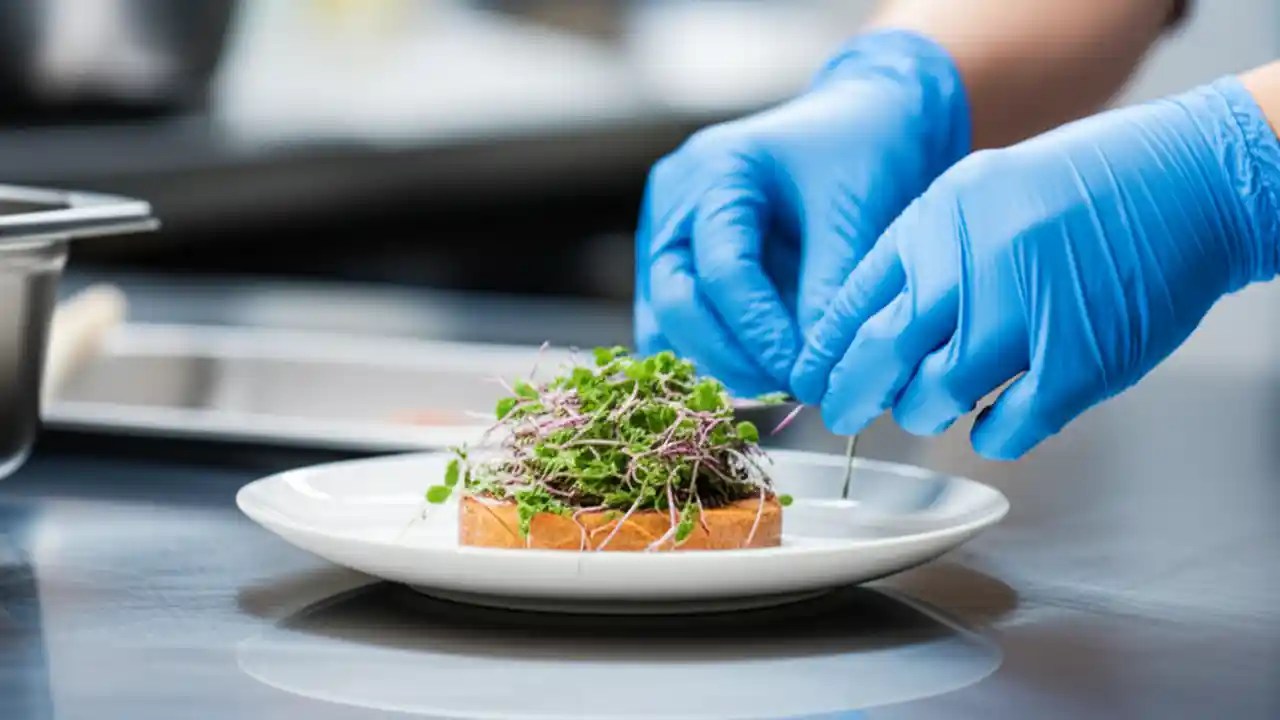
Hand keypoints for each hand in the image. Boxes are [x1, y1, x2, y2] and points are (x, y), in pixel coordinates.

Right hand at [635, 30, 969, 395]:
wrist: (866, 119)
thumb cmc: (863, 149)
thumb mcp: (855, 210)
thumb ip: (829, 288)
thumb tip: (811, 370)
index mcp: (714, 171)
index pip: (722, 270)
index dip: (759, 331)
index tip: (803, 372)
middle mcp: (676, 202)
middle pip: (677, 300)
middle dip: (729, 356)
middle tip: (787, 388)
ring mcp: (669, 232)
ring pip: (668, 321)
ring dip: (717, 361)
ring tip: (779, 383)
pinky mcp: (680, 262)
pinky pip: (680, 323)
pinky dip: (713, 352)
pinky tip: (760, 372)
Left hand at [792, 78, 1279, 458]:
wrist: (1185, 179)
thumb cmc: (1080, 186)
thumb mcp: (975, 191)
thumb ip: (922, 250)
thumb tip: (873, 322)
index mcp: (935, 223)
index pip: (853, 303)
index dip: (827, 353)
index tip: (814, 379)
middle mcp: (967, 269)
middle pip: (879, 357)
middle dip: (852, 396)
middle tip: (845, 412)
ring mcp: (1020, 320)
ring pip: (933, 399)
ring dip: (924, 411)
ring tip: (931, 404)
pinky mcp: (1074, 365)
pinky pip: (1006, 430)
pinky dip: (991, 435)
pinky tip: (991, 421)